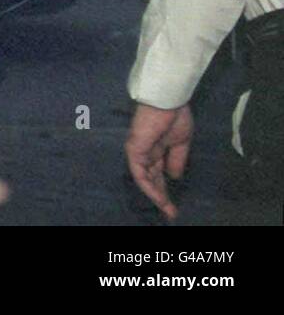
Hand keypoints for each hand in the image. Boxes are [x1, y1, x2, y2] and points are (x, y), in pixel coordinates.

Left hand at [125, 102, 192, 220]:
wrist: (168, 101)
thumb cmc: (175, 116)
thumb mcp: (181, 142)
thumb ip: (176, 159)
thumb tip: (174, 176)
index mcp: (156, 148)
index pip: (157, 173)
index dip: (165, 188)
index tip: (174, 204)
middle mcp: (145, 151)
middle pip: (151, 178)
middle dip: (160, 196)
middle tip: (171, 213)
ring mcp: (138, 151)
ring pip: (144, 178)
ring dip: (155, 195)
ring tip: (167, 209)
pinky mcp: (134, 150)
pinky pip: (139, 172)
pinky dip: (148, 186)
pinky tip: (158, 197)